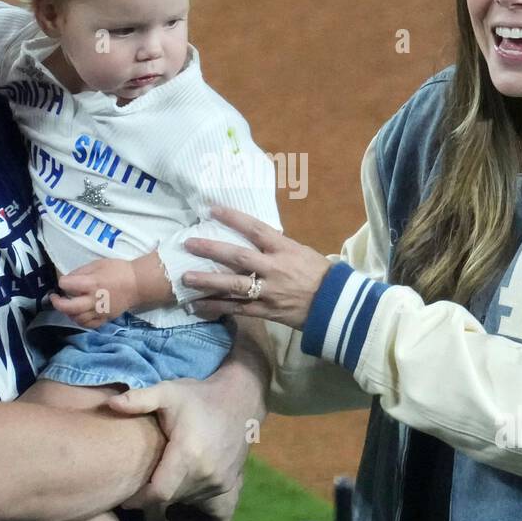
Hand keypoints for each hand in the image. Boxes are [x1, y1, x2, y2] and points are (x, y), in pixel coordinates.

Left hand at [49, 258, 137, 328]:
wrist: (137, 284)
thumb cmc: (118, 270)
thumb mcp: (98, 264)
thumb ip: (80, 272)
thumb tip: (68, 279)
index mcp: (91, 284)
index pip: (67, 285)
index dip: (62, 282)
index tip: (64, 281)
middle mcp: (94, 300)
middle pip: (69, 308)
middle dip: (57, 303)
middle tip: (55, 298)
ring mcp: (99, 312)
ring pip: (77, 319)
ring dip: (68, 313)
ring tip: (68, 305)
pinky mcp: (105, 318)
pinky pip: (89, 325)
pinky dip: (80, 321)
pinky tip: (79, 314)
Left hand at [106, 370, 259, 520]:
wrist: (239, 399)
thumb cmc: (199, 397)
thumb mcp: (168, 392)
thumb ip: (140, 399)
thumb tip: (111, 405)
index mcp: (188, 456)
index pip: (158, 494)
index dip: (139, 500)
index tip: (125, 499)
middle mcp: (207, 476)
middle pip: (171, 502)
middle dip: (153, 502)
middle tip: (138, 493)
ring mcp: (222, 484)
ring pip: (190, 508)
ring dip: (174, 509)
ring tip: (160, 502)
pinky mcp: (232, 487)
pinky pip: (221, 519)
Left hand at [181, 205, 330, 330]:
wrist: (336, 305)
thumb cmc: (318, 274)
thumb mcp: (299, 251)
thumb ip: (275, 246)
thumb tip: (251, 236)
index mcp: (284, 248)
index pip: (255, 228)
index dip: (232, 218)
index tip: (211, 209)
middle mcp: (274, 268)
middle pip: (237, 256)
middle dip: (211, 250)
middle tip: (188, 243)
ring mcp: (269, 291)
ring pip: (233, 285)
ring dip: (207, 282)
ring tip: (185, 278)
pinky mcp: (266, 311)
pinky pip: (237, 309)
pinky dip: (217, 307)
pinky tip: (198, 305)